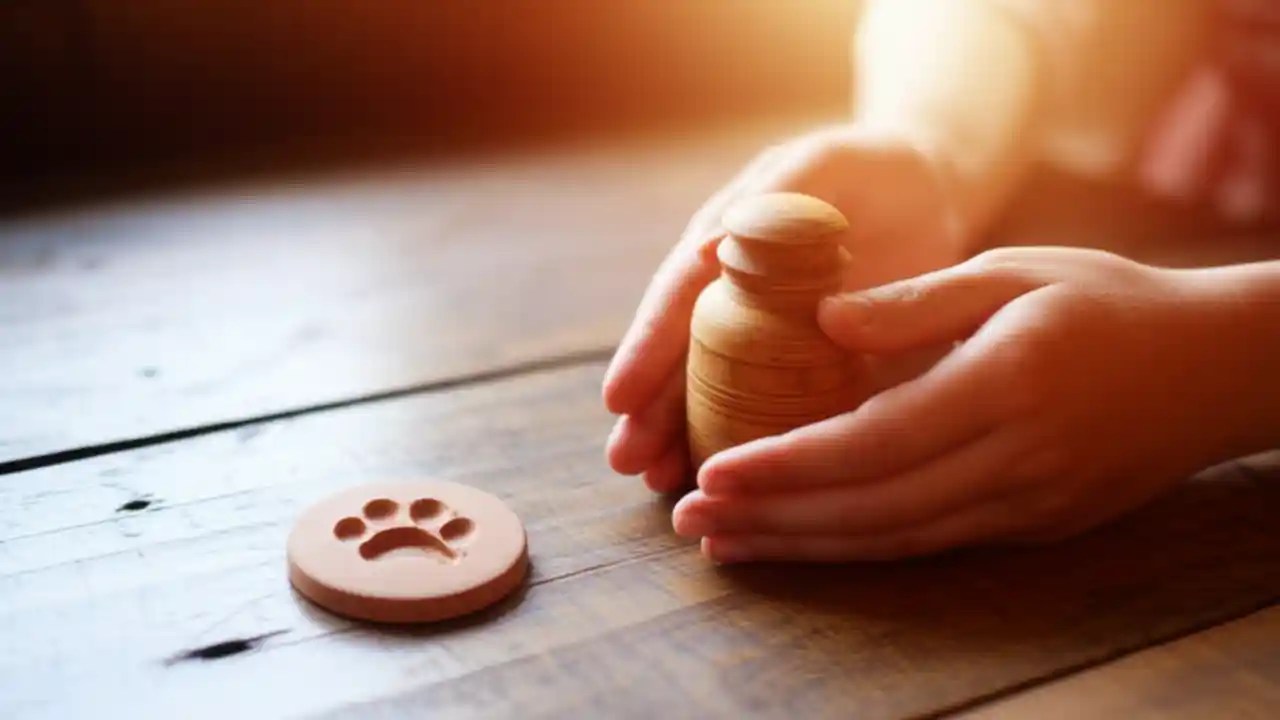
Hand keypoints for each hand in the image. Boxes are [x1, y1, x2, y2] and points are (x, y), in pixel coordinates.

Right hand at [603, 125, 966, 492]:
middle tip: (627, 461)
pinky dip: (745, 444)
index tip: (620, 398)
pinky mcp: (807, 365)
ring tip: (659, 482)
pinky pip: (770, 409)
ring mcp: (767, 332)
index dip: (649, 347)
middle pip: (685, 356)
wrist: (925, 191)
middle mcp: (733, 292)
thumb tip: (710, 253)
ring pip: (716, 389)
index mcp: (727, 241)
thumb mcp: (817, 168)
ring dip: (685, 435)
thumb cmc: (867, 170)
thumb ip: (772, 204)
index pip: (679, 295)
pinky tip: (722, 480)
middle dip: (651, 411)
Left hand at [674, 247, 1258, 561]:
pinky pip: (931, 542)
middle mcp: (1014, 459)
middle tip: (693, 526)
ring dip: (805, 546)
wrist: (1214, 367)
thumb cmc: (1108, 301)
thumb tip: (819, 321)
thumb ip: (914, 301)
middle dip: (773, 520)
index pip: (870, 442)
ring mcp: (1028, 502)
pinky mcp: (1035, 524)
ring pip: (895, 540)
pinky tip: (808, 542)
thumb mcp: (1014, 271)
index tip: (713, 475)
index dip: (786, 466)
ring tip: (731, 546)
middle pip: (870, 508)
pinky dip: (860, 547)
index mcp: (1003, 384)